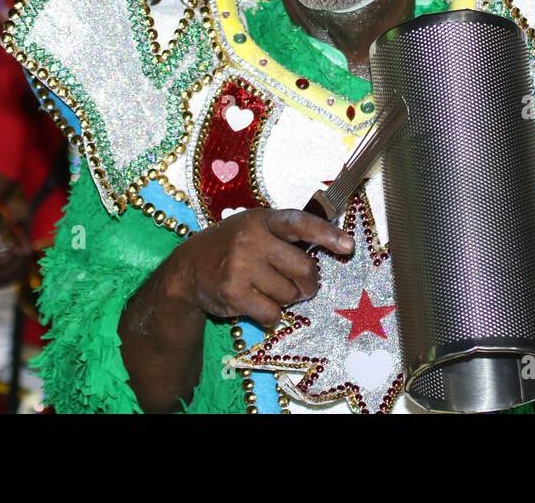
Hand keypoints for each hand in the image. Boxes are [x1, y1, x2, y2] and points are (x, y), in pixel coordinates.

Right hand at [159, 208, 353, 328]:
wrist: (187, 269)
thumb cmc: (231, 246)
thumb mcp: (254, 227)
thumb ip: (286, 235)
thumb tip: (329, 249)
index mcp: (262, 219)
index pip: (300, 223)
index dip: (326, 234)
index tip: (348, 246)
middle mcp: (251, 240)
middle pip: (303, 268)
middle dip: (308, 283)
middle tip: (303, 286)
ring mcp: (240, 266)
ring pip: (289, 294)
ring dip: (286, 298)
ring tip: (267, 289)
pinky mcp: (233, 292)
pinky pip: (272, 313)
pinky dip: (271, 315)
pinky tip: (257, 304)